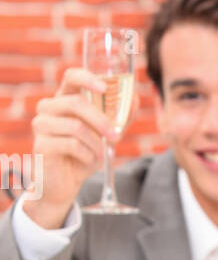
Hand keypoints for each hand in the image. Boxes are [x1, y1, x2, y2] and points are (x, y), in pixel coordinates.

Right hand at [21, 68, 111, 228]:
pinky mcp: (41, 145)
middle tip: (116, 136)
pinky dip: (87, 154)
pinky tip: (88, 160)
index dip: (87, 78)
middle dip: (101, 120)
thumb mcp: (106, 135)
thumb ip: (119, 117)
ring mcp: (41, 125)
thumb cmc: (85, 154)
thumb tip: (134, 97)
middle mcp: (49, 108)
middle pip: (75, 102)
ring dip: (95, 143)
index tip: (105, 87)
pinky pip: (71, 145)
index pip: (71, 77)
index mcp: (65, 99)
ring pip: (75, 126)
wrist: (66, 183)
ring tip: (100, 153)